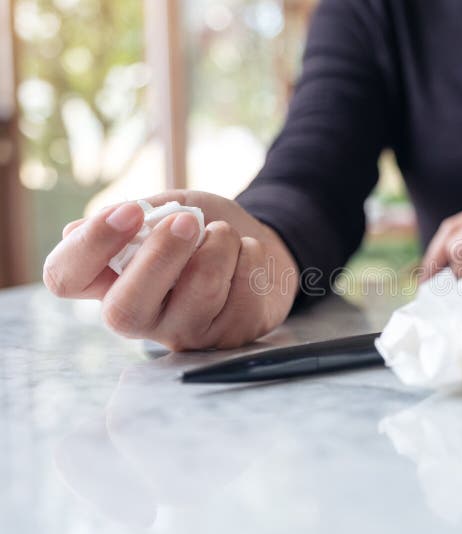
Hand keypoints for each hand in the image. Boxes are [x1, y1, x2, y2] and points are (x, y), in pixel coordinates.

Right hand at [43, 191, 298, 349]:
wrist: (258, 241)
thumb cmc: (202, 228)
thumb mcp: (166, 208)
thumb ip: (132, 218)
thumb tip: (74, 232)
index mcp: (109, 280)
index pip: (65, 278)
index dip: (91, 245)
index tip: (131, 212)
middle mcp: (139, 316)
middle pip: (125, 310)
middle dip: (161, 255)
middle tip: (188, 219)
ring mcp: (184, 333)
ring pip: (199, 292)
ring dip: (220, 245)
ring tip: (223, 233)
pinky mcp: (229, 338)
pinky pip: (244, 297)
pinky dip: (251, 258)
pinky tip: (247, 256)